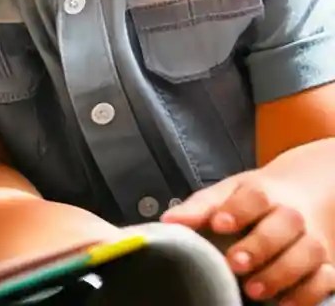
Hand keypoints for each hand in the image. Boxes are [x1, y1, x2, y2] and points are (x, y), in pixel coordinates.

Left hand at [163, 170, 334, 304]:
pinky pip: (325, 279)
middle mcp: (292, 215)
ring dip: (282, 273)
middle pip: (285, 224)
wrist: (302, 196)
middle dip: (260, 245)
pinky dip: (308, 293)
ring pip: (307, 253)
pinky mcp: (326, 264)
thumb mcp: (225, 194)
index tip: (218, 224)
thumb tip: (169, 222)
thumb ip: (198, 208)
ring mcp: (312, 239)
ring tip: (252, 289)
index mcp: (264, 193)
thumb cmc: (253, 201)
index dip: (237, 210)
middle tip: (234, 263)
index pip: (255, 197)